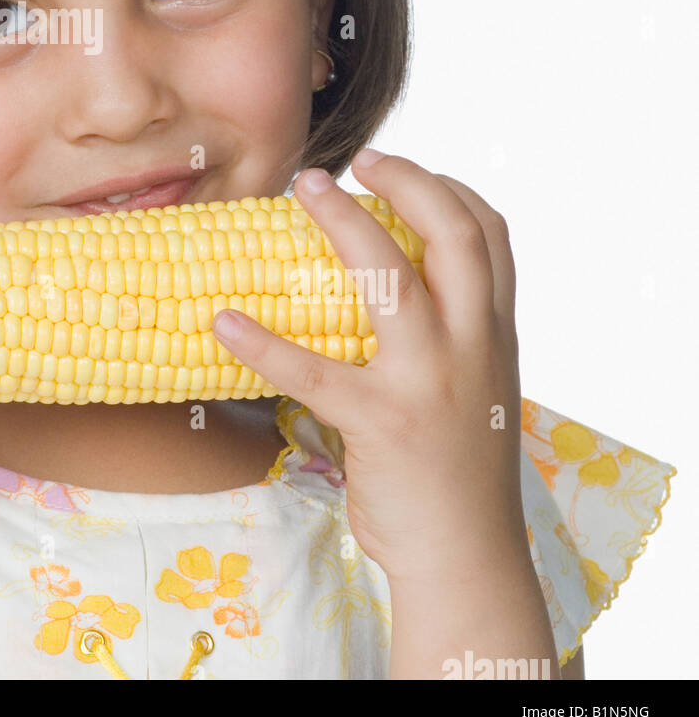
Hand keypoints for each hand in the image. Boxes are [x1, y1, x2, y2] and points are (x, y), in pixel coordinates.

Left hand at [212, 151, 526, 585]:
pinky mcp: (381, 424)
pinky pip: (312, 373)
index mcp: (494, 332)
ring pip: (391, 280)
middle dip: (406, 181)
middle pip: (455, 235)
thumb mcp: (475, 386)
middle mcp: (473, 346)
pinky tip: (222, 320)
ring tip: (300, 189)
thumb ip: (449, 333)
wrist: (465, 557)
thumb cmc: (455, 468)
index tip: (398, 168)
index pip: (490, 235)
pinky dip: (261, 343)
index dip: (447, 187)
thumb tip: (384, 280)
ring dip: (343, 224)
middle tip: (354, 159)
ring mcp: (429, 382)